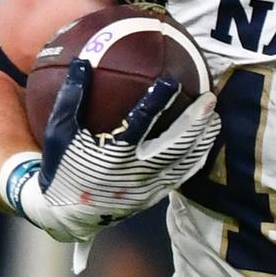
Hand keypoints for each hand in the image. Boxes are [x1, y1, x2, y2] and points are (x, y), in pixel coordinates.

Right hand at [4, 61, 218, 243]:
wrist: (64, 215)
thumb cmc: (61, 167)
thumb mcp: (59, 132)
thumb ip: (72, 97)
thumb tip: (82, 61)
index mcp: (113, 154)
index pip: (142, 122)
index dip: (158, 101)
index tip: (172, 81)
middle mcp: (135, 172)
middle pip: (174, 145)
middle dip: (195, 122)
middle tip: (210, 98)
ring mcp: (148, 187)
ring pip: (183, 162)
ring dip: (201, 140)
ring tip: (216, 119)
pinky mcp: (154, 198)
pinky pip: (180, 177)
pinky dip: (195, 159)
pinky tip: (203, 145)